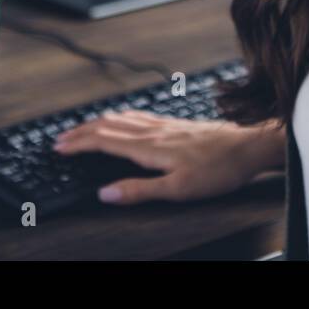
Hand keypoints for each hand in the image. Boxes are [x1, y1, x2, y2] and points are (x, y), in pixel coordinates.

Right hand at [52, 111, 283, 204]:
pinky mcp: (175, 124)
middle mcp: (154, 131)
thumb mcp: (178, 189)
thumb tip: (105, 193)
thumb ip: (139, 190)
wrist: (248, 147)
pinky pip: (138, 116)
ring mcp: (165, 125)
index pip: (104, 141)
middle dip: (81, 131)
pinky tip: (123, 119)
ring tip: (82, 128)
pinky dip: (119, 117)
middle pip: (108, 125)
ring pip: (122, 118)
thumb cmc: (218, 170)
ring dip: (97, 122)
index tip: (59, 147)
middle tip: (60, 138)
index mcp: (149, 147)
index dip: (79, 143)